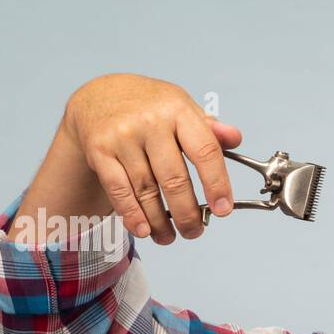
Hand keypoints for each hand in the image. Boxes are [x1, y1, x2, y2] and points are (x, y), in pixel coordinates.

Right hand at [63, 73, 242, 243]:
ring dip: (159, 221)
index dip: (217, 184)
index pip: (204, 152)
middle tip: (194, 232)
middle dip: (187, 213)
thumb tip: (234, 138)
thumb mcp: (182, 108)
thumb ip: (209, 128)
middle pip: (174, 179)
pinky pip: (119, 190)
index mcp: (178, 111)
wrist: (100, 95)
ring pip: (146, 190)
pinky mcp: (99, 150)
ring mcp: (122, 137)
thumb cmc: (149, 107)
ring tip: (169, 237)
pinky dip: (132, 214)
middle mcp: (150, 122)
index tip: (223, 209)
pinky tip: (143, 229)